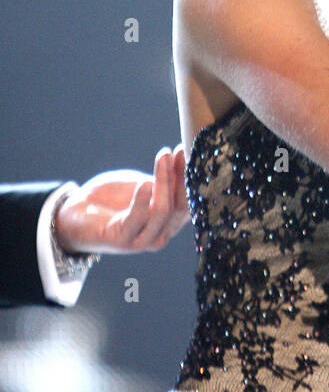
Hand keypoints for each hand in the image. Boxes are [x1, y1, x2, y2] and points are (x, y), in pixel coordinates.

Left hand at [54, 145, 188, 255]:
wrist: (75, 214)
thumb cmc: (110, 199)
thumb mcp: (141, 184)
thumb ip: (162, 180)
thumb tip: (183, 155)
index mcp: (168, 222)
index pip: (188, 201)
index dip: (190, 176)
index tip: (188, 151)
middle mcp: (160, 234)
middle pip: (179, 207)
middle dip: (180, 176)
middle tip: (177, 152)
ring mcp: (142, 240)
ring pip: (162, 211)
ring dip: (164, 181)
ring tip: (163, 157)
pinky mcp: (121, 240)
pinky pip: (136, 220)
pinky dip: (142, 201)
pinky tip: (145, 183)